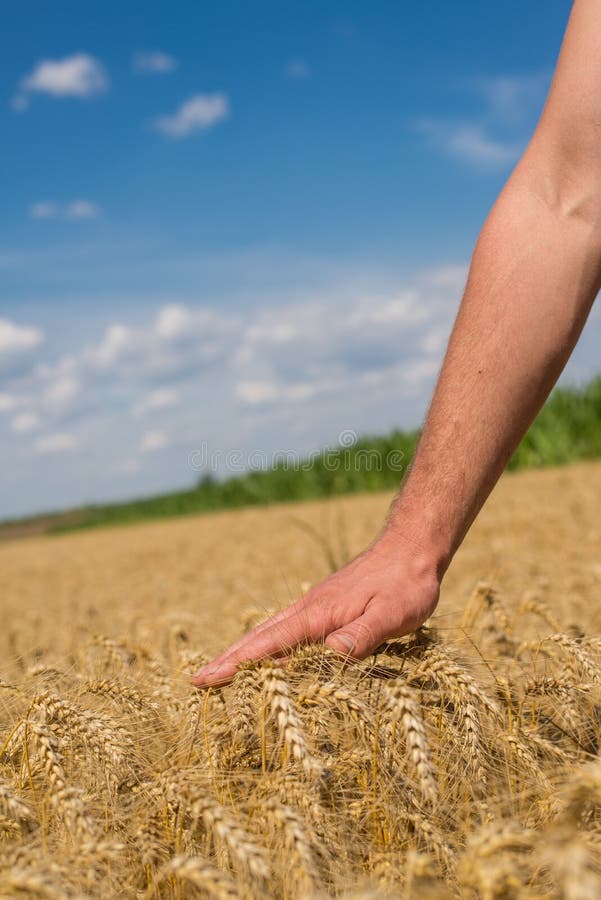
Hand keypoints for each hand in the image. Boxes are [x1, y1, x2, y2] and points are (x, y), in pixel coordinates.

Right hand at [192, 528, 440, 687]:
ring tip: (221, 671)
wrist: (412, 548)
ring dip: (244, 652)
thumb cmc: (406, 584)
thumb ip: (362, 635)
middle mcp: (309, 609)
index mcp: (319, 614)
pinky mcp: (327, 608)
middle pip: (260, 637)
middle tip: (198, 681)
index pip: (271, 642)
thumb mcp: (392, 614)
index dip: (239, 663)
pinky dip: (267, 645)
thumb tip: (330, 656)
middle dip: (229, 659)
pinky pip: (287, 630)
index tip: (208, 679)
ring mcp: (316, 607)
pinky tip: (268, 656)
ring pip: (271, 632)